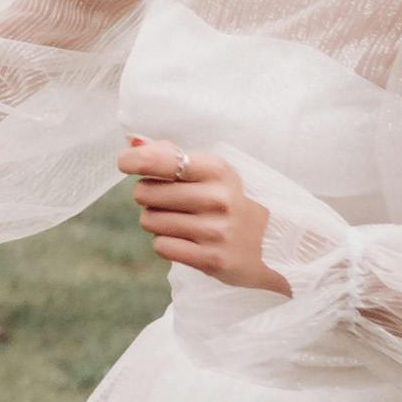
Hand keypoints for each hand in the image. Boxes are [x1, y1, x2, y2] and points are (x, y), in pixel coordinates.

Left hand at [120, 137, 288, 296]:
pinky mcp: (211, 259)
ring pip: (150, 220)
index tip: (125, 162)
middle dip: (148, 196)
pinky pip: (161, 246)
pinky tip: (187, 241)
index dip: (136, 160)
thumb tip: (132, 142)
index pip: (163, 160)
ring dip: (156, 221)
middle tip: (168, 201)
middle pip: (146, 192)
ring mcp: (215, 231)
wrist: (275, 245)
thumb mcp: (212, 173)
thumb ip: (170, 155)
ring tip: (181, 222)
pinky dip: (166, 243)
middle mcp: (217, 198)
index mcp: (217, 171)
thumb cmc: (230, 203)